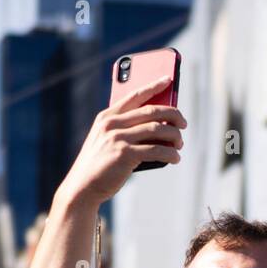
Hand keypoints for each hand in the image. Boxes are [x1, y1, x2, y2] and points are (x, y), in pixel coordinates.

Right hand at [55, 77, 185, 212]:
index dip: (154, 86)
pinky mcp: (125, 155)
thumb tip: (158, 126)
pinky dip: (170, 154)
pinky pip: (156, 150)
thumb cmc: (98, 164)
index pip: (134, 95)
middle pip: (151, 111)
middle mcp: (112, 124)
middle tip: (183, 123)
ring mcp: (118, 138)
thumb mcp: (105, 140)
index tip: (168, 80)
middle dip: (173, 115)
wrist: (82, 187)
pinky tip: (175, 158)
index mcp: (107, 116)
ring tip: (180, 143)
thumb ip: (124, 129)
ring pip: (157, 129)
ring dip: (174, 136)